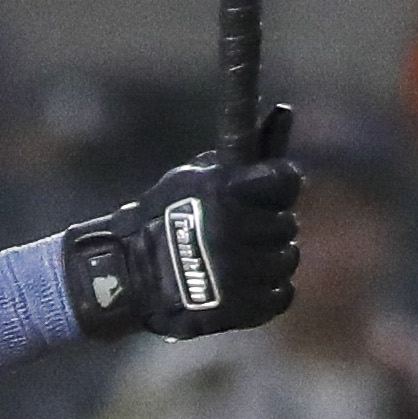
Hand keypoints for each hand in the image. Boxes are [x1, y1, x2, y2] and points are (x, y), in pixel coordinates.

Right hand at [61, 107, 299, 339]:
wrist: (129, 276)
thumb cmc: (164, 217)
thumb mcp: (196, 175)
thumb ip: (246, 149)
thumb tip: (287, 110)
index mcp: (224, 193)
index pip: (286, 179)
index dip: (282, 182)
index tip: (270, 187)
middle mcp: (235, 231)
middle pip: (288, 222)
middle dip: (269, 223)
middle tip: (244, 227)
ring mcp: (241, 273)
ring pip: (288, 258)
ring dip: (269, 256)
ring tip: (240, 256)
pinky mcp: (244, 308)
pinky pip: (282, 294)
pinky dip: (268, 289)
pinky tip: (244, 281)